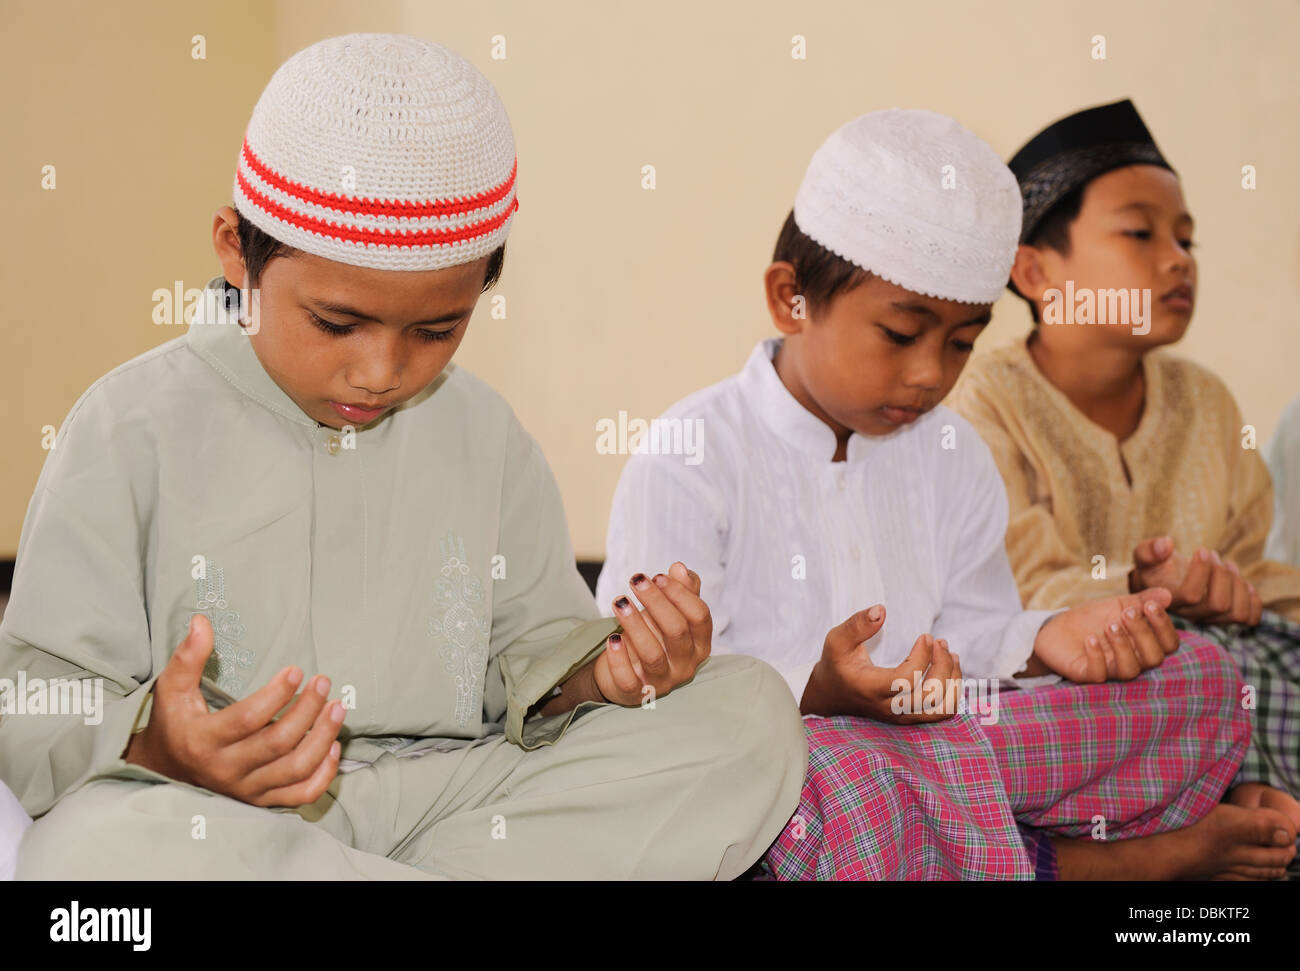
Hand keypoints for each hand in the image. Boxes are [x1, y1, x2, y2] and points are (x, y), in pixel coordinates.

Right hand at [123, 613, 344, 806]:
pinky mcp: (261, 801)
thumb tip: (202, 621)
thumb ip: (188, 657)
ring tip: (338, 707)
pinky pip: (301, 794)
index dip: (276, 695)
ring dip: (323, 738)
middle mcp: (226, 770)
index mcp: (203, 741)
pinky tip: (333, 745)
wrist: (166, 771)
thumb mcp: (172, 689)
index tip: (297, 670)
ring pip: (295, 769)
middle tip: (323, 681)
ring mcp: (246, 789)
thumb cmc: (174, 723)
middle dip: (307, 711)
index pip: (247, 719)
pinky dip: (323, 774)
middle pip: (278, 743)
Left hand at [594, 562, 711, 705]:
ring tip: (619, 601)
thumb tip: (679, 567)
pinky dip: (619, 659)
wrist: (624, 669)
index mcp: (699, 645)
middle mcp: (685, 665)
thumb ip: (680, 590)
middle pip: (677, 631)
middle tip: (636, 580)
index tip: (658, 576)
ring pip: (653, 654)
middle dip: (656, 602)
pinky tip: (612, 637)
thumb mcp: (668, 612)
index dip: (680, 594)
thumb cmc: (652, 636)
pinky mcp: (635, 694)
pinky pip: (628, 679)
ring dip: (635, 624)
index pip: (699, 617)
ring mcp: (662, 682)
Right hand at [802, 605, 962, 722]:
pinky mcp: (911, 716)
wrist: (832, 695)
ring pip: (942, 708)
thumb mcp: (837, 640)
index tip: (925, 636)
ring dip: (953, 679)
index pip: (906, 680)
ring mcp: (902, 715)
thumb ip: (857, 625)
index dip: (922, 656)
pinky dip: (953, 690)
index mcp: (870, 688)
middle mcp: (889, 707)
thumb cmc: (836, 664)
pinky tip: (949, 668)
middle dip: (943, 666)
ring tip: (950, 654)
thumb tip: (881, 610)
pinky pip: (943, 711)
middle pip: (930, 696)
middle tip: (939, 641)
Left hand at [1033, 588, 1179, 682]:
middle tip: (1126, 613)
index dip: (1164, 627)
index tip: (1149, 605)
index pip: (1169, 644)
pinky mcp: (1087, 674)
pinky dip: (1096, 656)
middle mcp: (1132, 660)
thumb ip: (1142, 600)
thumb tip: (1167, 594)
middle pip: (1153, 658)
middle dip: (1143, 634)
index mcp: (1144, 644)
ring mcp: (1110, 670)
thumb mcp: (1118, 605)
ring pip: (1130, 670)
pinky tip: (1090, 639)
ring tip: (1109, 626)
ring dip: (1123, 646)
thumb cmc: (1093, 619)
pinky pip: (1098, 674)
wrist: (1056, 628)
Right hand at [1129, 537, 1260, 625]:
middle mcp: (1192, 616)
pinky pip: (1250, 618)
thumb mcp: (1145, 556)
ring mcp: (1211, 619)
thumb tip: (1166, 544)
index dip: (1201, 571)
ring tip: (1228, 565)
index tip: (1201, 550)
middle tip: (1215, 555)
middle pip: (1219, 604)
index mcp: (1171, 603)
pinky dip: (1253, 599)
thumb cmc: (1156, 568)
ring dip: (1238, 584)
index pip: (1192, 595)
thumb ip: (1149, 550)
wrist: (1165, 582)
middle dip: (1222, 575)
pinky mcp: (1227, 618)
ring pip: (1237, 613)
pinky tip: (1241, 581)